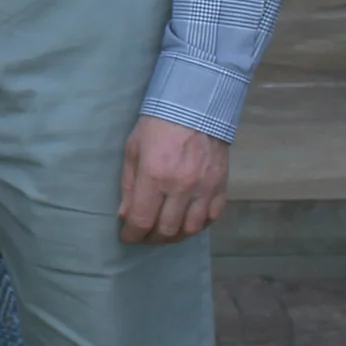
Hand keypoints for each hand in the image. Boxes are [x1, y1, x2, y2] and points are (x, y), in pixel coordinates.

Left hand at [118, 115, 229, 244]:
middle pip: (166, 230)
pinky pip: (211, 218)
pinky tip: (187, 223)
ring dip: (174, 236)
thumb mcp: (133, 149)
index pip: (142, 220)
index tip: (127, 236)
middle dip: (151, 239)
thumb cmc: (157, 124)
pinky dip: (198, 226)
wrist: (195, 106)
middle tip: (144, 236)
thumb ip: (128, 185)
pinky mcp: (221, 186)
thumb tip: (125, 215)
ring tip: (164, 233)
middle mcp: (181, 186)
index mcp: (155, 176)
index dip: (132, 235)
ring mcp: (204, 188)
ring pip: (190, 229)